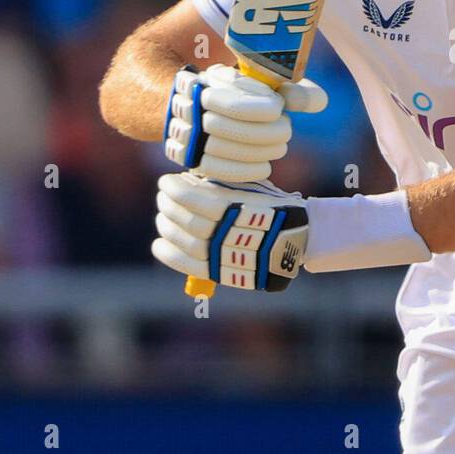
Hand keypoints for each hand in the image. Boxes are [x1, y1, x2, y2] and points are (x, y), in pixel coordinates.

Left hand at [151, 172, 308, 291]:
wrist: (296, 239)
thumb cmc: (271, 207)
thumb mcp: (250, 188)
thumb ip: (219, 185)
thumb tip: (184, 180)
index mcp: (240, 209)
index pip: (195, 199)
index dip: (175, 190)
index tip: (166, 180)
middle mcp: (232, 234)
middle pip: (187, 221)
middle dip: (168, 205)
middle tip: (163, 194)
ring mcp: (227, 255)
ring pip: (186, 242)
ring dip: (167, 226)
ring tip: (162, 214)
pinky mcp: (223, 273)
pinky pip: (189, 266)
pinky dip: (169, 255)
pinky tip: (159, 243)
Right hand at [163, 63, 327, 180]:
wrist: (201, 106)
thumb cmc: (246, 93)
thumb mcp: (267, 83)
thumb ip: (295, 89)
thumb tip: (320, 103)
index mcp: (208, 82)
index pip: (233, 100)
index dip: (261, 108)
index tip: (278, 107)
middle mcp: (189, 107)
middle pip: (225, 127)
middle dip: (264, 132)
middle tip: (285, 130)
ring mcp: (184, 134)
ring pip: (219, 150)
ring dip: (258, 152)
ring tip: (278, 147)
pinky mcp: (188, 158)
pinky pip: (215, 170)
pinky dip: (245, 171)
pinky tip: (265, 166)